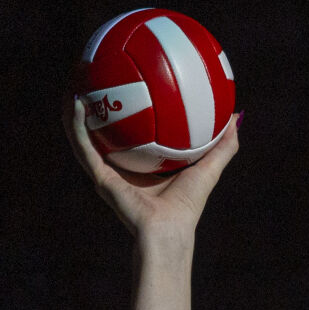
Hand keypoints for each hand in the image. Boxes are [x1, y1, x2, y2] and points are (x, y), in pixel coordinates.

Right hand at [64, 98, 239, 239]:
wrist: (168, 229)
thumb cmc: (188, 205)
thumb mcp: (209, 167)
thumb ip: (224, 145)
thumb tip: (236, 116)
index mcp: (141, 167)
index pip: (133, 136)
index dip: (128, 114)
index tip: (127, 86)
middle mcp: (120, 169)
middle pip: (103, 134)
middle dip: (95, 109)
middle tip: (93, 80)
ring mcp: (107, 174)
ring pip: (83, 138)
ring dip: (73, 113)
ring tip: (72, 86)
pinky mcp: (100, 177)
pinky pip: (84, 147)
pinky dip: (76, 125)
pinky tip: (75, 102)